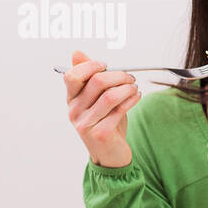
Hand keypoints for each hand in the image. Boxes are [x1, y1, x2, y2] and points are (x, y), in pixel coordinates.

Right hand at [65, 50, 139, 167]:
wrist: (111, 154)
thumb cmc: (105, 122)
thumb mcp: (96, 99)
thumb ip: (89, 77)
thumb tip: (76, 53)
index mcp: (71, 99)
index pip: (72, 76)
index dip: (91, 66)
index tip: (106, 65)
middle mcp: (74, 111)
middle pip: (97, 82)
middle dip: (119, 75)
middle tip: (130, 77)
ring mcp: (86, 123)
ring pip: (110, 95)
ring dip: (127, 88)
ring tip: (134, 87)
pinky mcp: (100, 133)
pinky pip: (119, 110)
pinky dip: (131, 100)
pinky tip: (137, 96)